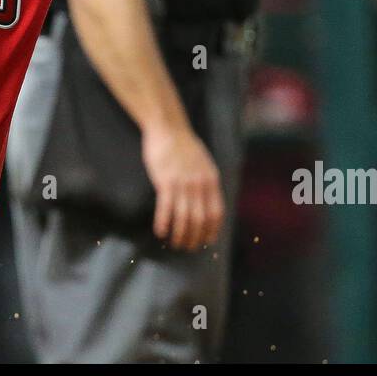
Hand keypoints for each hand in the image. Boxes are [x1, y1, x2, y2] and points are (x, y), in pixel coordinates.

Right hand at [142, 126, 224, 251]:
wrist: (168, 128)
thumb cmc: (184, 146)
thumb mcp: (204, 164)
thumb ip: (207, 182)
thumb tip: (208, 203)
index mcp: (211, 181)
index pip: (216, 214)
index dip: (211, 231)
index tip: (205, 241)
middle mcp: (199, 184)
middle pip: (200, 220)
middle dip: (194, 238)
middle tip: (187, 247)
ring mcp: (183, 183)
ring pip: (184, 218)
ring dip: (179, 235)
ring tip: (174, 243)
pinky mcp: (165, 181)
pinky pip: (166, 208)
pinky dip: (164, 223)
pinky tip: (160, 232)